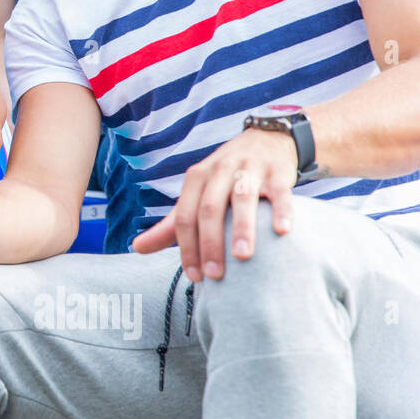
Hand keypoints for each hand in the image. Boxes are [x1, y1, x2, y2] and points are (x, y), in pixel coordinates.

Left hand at [131, 129, 297, 282]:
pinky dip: (281, 210)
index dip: (186, 248)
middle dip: (210, 243)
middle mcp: (219, 171)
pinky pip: (279, 191)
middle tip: (216, 275)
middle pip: (209, 209)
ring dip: (241, 228)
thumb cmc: (225, 177)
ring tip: (243, 257)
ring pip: (242, 198)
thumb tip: (137, 248)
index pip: (185, 216)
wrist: (266, 141)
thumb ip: (170, 224)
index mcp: (196, 179)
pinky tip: (282, 231)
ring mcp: (249, 170)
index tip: (195, 277)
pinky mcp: (277, 172)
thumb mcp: (196, 195)